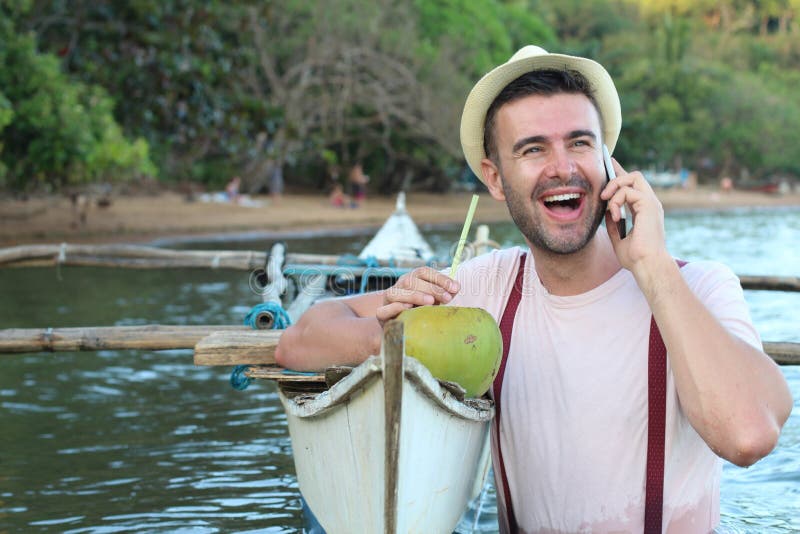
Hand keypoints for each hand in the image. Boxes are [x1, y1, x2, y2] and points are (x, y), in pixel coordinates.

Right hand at [376, 267, 459, 325]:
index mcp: (411, 279)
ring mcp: (388, 299)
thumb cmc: (419, 311)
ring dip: (415, 296)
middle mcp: (398, 286)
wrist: (398, 326)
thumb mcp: (433, 301)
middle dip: (431, 288)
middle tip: (447, 298)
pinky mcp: (381, 314)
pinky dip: (396, 308)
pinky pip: (384, 310)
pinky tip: (409, 309)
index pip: (424, 272)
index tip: (456, 288)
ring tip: (431, 303)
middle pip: (411, 281)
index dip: (440, 278)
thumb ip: (443, 294)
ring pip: (396, 292)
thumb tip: (456, 288)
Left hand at [600, 158, 670, 275]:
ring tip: (606, 203)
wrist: (647, 266)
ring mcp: (651, 203)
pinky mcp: (648, 205)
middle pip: (635, 176)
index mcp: (644, 211)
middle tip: (603, 194)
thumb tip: (605, 212)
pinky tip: (614, 215)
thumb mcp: (619, 238)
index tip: (609, 166)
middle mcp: (650, 204)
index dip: (621, 174)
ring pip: (633, 177)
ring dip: (615, 187)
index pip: (633, 186)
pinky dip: (617, 200)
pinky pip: (628, 190)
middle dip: (616, 177)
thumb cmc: (636, 258)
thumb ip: (614, 223)